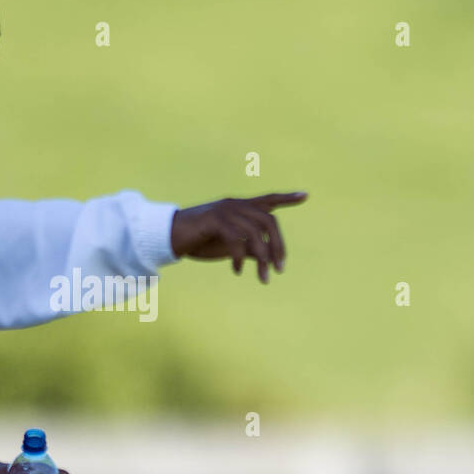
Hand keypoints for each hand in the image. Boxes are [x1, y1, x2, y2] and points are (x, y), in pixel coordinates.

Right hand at [169, 192, 307, 282]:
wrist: (168, 237)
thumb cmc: (198, 241)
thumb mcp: (228, 245)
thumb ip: (248, 246)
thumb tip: (266, 254)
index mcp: (239, 207)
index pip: (268, 200)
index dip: (286, 198)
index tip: (305, 195)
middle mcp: (235, 205)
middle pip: (269, 222)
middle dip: (278, 247)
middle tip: (279, 269)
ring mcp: (225, 210)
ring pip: (256, 233)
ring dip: (263, 259)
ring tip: (263, 278)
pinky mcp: (215, 220)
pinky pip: (237, 240)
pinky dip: (241, 258)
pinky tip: (238, 271)